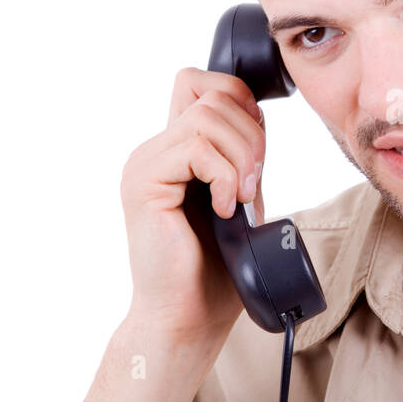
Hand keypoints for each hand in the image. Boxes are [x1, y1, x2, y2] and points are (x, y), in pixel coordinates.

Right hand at [120, 66, 266, 344]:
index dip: (240, 102)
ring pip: (207, 118)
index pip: (202, 83)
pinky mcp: (143, 184)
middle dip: (252, 136)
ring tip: (239, 199)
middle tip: (254, 184)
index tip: (258, 151)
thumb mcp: (239, 199)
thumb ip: (241, 158)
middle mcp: (154, 151)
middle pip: (214, 97)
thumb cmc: (216, 269)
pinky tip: (223, 210)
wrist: (189, 317)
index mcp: (175, 150)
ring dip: (240, 158)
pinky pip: (195, 150)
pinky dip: (223, 176)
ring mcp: (144, 165)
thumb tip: (259, 118)